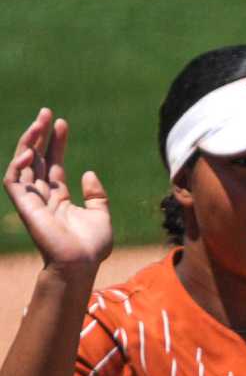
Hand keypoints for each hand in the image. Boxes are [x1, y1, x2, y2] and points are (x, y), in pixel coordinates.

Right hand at [5, 110, 110, 272]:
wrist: (80, 262)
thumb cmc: (91, 246)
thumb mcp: (101, 215)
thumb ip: (96, 195)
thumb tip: (89, 173)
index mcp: (59, 197)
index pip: (54, 163)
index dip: (57, 143)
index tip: (62, 123)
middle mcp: (42, 195)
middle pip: (37, 158)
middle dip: (40, 135)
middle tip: (46, 112)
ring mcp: (31, 199)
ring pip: (23, 163)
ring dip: (29, 141)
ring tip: (39, 122)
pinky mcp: (23, 204)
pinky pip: (13, 179)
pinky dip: (18, 163)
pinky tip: (30, 151)